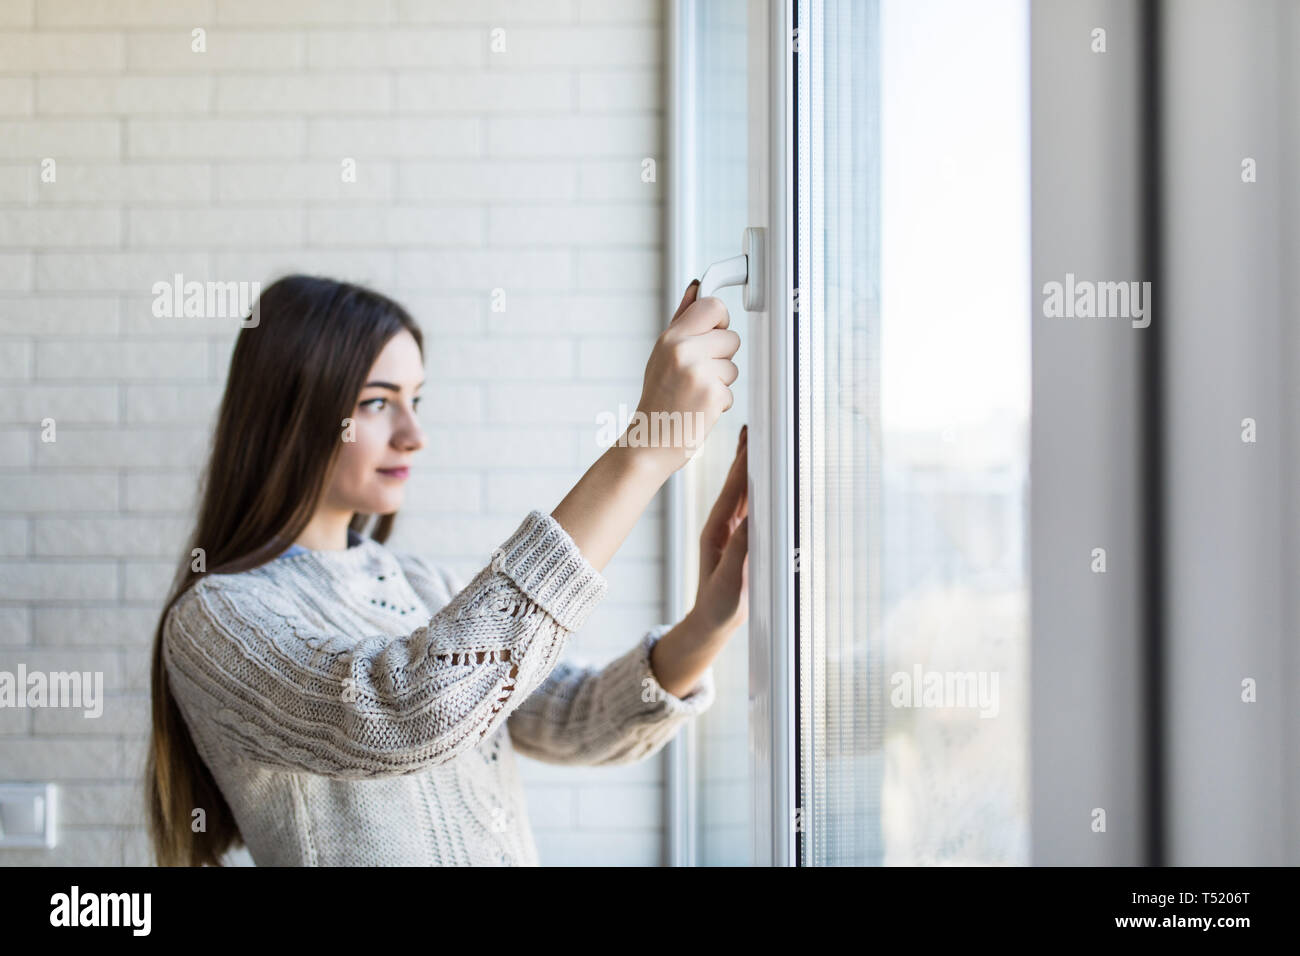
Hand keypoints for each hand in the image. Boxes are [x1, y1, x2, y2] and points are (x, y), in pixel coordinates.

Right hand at [626, 281, 740, 475]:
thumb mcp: (661, 355)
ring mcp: (700, 373)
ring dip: (721, 381)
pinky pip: (731, 390)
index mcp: (671, 338)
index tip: (714, 332)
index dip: (720, 319)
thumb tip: (696, 287)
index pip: (713, 306)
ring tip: (695, 393)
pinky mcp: (713, 395)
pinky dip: (719, 402)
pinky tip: (698, 408)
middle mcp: (684, 351)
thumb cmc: (657, 399)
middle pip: (731, 337)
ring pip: (733, 366)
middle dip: (721, 357)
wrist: (649, 442)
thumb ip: (681, 320)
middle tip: (698, 374)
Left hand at [691, 424, 748, 634]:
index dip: (743, 465)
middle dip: (746, 456)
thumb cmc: (718, 607)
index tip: (753, 440)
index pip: (733, 490)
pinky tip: (766, 478)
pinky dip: (761, 490)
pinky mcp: (744, 541)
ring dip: (752, 468)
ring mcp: (734, 532)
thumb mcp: (729, 581)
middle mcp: (725, 526)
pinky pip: (754, 509)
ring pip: (746, 494)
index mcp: (717, 531)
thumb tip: (754, 521)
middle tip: (755, 428)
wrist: (711, 624)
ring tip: (758, 443)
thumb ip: (739, 553)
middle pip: (738, 484)